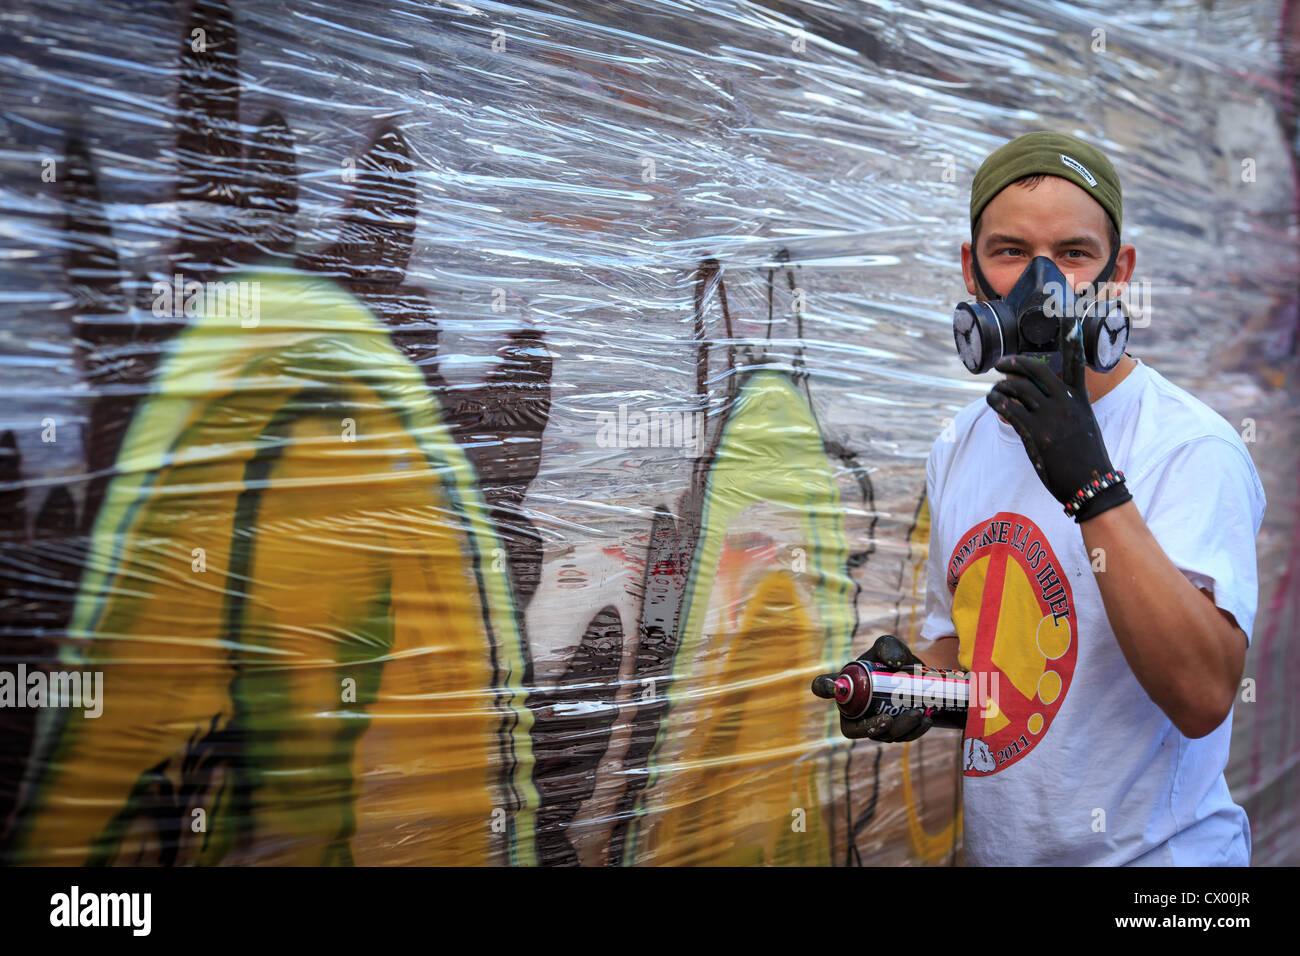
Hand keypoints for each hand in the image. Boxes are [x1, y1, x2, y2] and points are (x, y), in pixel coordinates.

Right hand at [814, 634, 933, 742]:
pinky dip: (913, 731)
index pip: (823, 686)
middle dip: (868, 728)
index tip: (834, 687)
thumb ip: (888, 646)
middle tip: (887, 720)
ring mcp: (872, 722)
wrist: (917, 673)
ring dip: (899, 729)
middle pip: (852, 727)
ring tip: (917, 714)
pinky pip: (899, 737)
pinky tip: (925, 720)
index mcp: (845, 684)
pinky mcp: (892, 731)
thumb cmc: (893, 658)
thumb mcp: (890, 645)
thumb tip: (894, 664)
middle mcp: (853, 708)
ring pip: (880, 735)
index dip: (824, 688)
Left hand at [986, 319, 1130, 521]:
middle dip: (1014, 364)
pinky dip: (997, 403)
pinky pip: (1009, 409)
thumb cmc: (1087, 459)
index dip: (1072, 341)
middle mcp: (1066, 403)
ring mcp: (1051, 417)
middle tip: (1000, 365)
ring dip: (1001, 388)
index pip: (1076, 363)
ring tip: (995, 393)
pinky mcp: (1036, 433)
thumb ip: (1069, 408)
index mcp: (1080, 399)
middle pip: (1036, 371)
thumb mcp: (1084, 426)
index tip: (1070, 318)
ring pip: (1017, 389)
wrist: (1092, 485)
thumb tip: (1042, 399)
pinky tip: (994, 403)